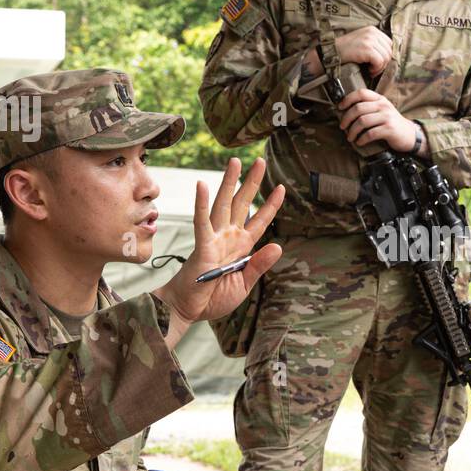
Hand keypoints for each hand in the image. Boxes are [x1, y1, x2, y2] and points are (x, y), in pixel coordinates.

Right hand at [153, 157, 284, 347]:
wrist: (189, 310)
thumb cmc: (213, 298)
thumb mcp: (244, 284)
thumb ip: (259, 265)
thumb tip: (278, 246)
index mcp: (241, 247)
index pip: (260, 221)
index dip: (270, 205)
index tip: (281, 187)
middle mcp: (229, 237)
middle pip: (242, 204)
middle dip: (252, 182)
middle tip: (260, 161)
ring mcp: (214, 239)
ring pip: (223, 205)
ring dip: (229, 183)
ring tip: (235, 162)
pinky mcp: (201, 246)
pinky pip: (201, 222)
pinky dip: (201, 204)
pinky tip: (202, 185)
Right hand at [335, 25, 392, 75]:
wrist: (331, 52)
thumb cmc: (346, 51)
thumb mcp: (362, 42)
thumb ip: (374, 45)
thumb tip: (388, 56)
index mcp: (373, 30)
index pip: (389, 44)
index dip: (385, 56)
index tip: (377, 63)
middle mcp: (372, 33)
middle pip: (389, 51)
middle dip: (384, 63)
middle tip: (374, 69)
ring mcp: (370, 40)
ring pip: (386, 57)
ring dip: (380, 67)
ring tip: (370, 69)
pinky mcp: (366, 48)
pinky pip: (380, 61)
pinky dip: (376, 69)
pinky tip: (368, 70)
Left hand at [337, 88, 419, 152]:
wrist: (410, 134)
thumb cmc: (392, 123)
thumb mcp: (382, 110)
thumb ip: (369, 107)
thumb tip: (346, 111)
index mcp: (380, 99)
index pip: (361, 93)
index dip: (347, 99)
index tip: (340, 108)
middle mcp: (383, 106)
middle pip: (358, 108)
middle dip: (346, 119)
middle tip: (342, 127)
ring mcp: (387, 117)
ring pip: (362, 121)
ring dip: (352, 131)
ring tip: (350, 137)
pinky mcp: (389, 129)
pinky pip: (370, 134)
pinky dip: (362, 139)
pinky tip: (359, 142)